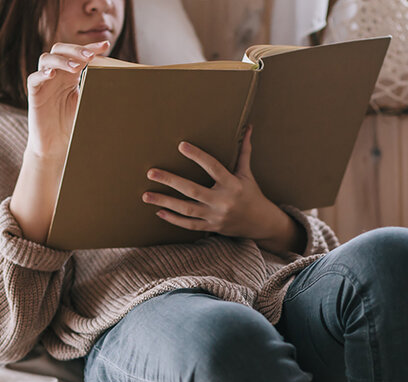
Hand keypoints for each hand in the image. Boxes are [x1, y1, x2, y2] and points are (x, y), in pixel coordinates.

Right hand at [24, 40, 111, 160]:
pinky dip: (42, 74)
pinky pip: (33, 78)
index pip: (78, 55)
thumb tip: (119, 82)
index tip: (105, 46)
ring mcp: (44, 83)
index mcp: (70, 76)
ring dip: (62, 60)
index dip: (90, 47)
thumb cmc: (72, 126)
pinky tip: (52, 75)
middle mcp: (56, 75)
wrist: (56, 147)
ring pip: (46, 59)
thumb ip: (96, 91)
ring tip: (76, 67)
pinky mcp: (34, 94)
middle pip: (60, 50)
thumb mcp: (88, 105)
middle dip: (76, 50)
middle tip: (91, 55)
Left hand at [141, 127, 304, 252]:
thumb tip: (248, 127)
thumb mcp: (248, 173)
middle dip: (171, 181)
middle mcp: (223, 201)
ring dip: (165, 202)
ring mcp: (216, 216)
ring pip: (187, 210)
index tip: (181, 146)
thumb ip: (244, 151)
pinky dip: (174, 220)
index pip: (214, 167)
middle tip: (151, 173)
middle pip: (193, 190)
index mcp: (232, 184)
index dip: (198, 156)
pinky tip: (159, 212)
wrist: (261, 223)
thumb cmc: (252, 194)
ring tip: (146, 196)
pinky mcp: (211, 227)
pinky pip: (189, 225)